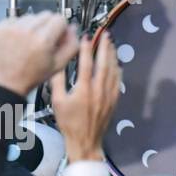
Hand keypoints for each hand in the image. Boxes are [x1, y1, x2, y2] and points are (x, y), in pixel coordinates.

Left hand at [0, 12, 78, 97]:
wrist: (5, 81)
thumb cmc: (29, 76)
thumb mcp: (58, 65)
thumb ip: (71, 45)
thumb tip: (73, 29)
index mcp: (43, 40)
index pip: (60, 18)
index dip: (62, 28)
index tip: (58, 36)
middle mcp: (27, 30)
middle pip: (47, 14)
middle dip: (49, 26)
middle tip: (45, 40)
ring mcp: (12, 27)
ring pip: (32, 16)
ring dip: (34, 26)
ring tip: (31, 42)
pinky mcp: (2, 26)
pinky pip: (17, 19)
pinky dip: (20, 27)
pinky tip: (20, 40)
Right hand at [51, 30, 120, 162]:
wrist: (85, 141)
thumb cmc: (68, 122)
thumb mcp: (57, 101)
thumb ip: (57, 82)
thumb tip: (56, 65)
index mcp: (83, 89)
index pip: (86, 63)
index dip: (86, 48)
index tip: (87, 37)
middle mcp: (98, 90)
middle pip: (104, 64)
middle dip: (104, 47)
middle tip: (105, 35)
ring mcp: (108, 95)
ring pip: (113, 71)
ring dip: (113, 56)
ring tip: (112, 44)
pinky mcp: (113, 100)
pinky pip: (118, 81)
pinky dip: (118, 70)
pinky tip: (117, 64)